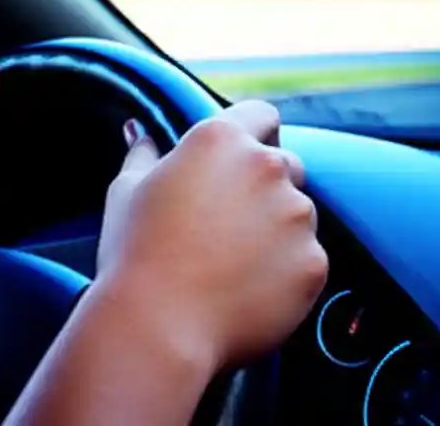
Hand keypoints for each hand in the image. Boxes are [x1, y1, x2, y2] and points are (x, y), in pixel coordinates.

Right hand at [95, 101, 326, 371]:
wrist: (159, 324)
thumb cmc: (134, 252)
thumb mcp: (126, 191)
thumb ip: (143, 153)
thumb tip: (139, 131)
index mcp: (220, 140)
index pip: (260, 115)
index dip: (253, 133)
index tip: (238, 160)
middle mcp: (267, 167)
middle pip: (285, 164)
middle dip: (264, 186)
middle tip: (225, 221)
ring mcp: (297, 215)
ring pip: (298, 214)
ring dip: (276, 229)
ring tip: (230, 263)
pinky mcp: (313, 262)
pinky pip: (305, 259)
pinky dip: (284, 270)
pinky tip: (244, 288)